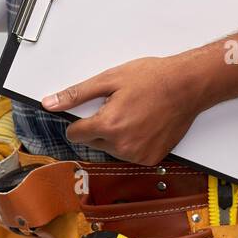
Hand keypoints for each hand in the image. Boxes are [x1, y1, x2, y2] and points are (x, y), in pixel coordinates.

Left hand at [40, 54, 205, 165]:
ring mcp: (138, 155)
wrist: (187, 85)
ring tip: (134, 113)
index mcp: (108, 126)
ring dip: (116, 136)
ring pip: (112, 149)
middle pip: (93, 142)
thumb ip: (76, 95)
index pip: (74, 134)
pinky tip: (144, 125)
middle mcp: (122, 146)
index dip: (80, 121)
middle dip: (100, 126)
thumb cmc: (152, 78)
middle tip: (118, 106)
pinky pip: (131, 154)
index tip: (92, 111)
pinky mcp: (151, 159)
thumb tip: (50, 104)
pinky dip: (134, 142)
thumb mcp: (109, 79)